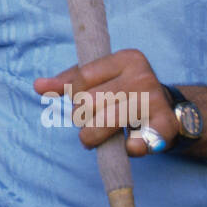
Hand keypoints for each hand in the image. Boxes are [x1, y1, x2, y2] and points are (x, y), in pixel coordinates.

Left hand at [34, 48, 175, 156]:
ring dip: (93, 136)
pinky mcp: (166, 125)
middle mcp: (143, 75)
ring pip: (105, 122)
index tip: (76, 103)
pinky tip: (128, 146)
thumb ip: (68, 81)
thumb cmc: (123, 91)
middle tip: (86, 123)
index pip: (82, 77)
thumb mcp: (99, 78)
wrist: (168, 109)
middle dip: (80, 117)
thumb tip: (38, 86)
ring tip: (93, 138)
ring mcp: (155, 100)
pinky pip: (141, 142)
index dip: (72, 95)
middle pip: (90, 101)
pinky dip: (131, 148)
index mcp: (126, 58)